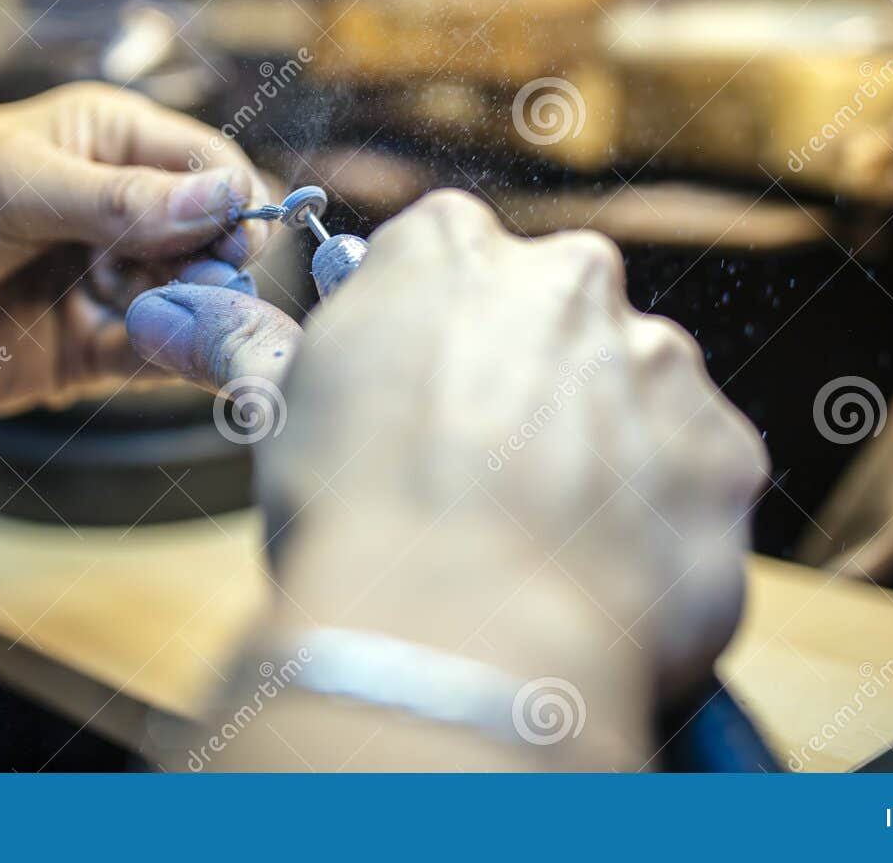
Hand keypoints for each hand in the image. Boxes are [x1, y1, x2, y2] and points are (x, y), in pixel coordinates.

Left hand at [0, 82, 270, 412]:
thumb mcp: (7, 184)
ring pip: (194, 300)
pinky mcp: (88, 351)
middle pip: (215, 237)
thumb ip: (115, 199)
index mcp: (109, 143)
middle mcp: (123, 211)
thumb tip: (223, 198)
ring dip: (196, 311)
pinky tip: (179, 355)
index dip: (233, 199)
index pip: (209, 163)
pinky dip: (175, 361)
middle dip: (218, 261)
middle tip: (198, 283)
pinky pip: (154, 360)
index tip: (232, 237)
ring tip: (165, 315)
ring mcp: (108, 283)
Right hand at [126, 190, 768, 729]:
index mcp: (454, 251)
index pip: (450, 265)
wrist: (460, 640)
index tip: (418, 405)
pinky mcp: (723, 453)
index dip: (430, 344)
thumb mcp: (284, 414)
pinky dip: (654, 518)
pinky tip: (597, 571)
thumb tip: (168, 311)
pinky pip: (690, 477)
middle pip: (550, 326)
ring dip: (596, 456)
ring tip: (536, 544)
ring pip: (629, 401)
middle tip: (476, 483)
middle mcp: (571, 281)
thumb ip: (246, 343)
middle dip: (522, 392)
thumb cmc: (356, 524)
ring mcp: (662, 364)